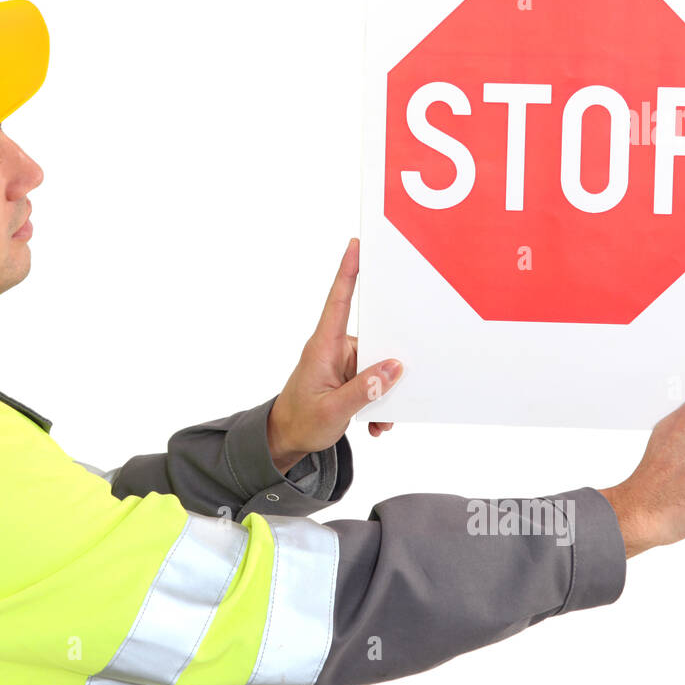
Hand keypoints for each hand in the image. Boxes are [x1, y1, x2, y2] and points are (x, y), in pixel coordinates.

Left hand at [267, 238, 403, 470]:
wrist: (286, 439)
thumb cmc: (301, 422)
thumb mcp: (333, 411)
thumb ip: (364, 391)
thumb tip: (394, 368)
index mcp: (324, 347)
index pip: (338, 301)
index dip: (348, 272)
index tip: (356, 245)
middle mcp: (334, 348)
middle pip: (373, 337)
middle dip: (390, 364)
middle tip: (398, 387)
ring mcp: (343, 362)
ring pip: (379, 365)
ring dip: (384, 392)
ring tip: (381, 419)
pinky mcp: (350, 375)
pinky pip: (374, 380)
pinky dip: (379, 402)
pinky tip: (376, 423)